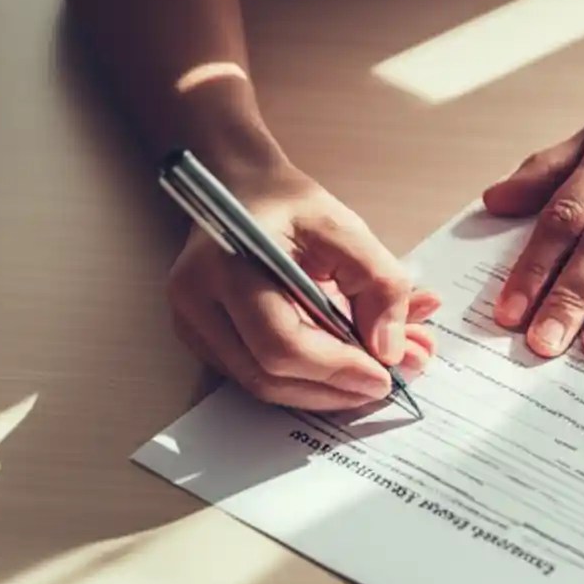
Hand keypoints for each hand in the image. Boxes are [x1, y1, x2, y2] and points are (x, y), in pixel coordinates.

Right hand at [166, 163, 437, 409]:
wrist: (241, 191)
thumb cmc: (290, 206)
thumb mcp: (344, 227)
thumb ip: (379, 283)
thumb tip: (391, 350)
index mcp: (229, 264)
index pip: (280, 342)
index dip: (335, 369)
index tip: (383, 376)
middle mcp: (196, 301)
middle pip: (267, 375)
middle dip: (332, 389)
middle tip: (384, 384)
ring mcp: (191, 324)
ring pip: (260, 385)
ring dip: (321, 392)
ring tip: (368, 378)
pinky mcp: (200, 338)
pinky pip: (253, 376)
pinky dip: (302, 382)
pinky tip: (338, 370)